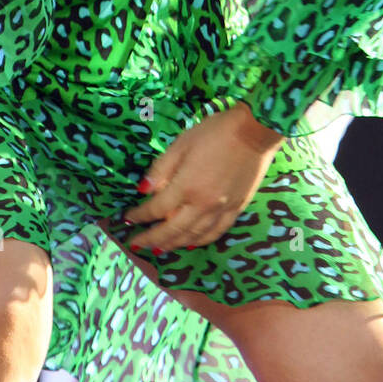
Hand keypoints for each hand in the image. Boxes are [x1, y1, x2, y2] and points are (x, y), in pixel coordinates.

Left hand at [124, 104, 283, 253]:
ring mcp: (221, 210)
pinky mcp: (236, 210)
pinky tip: (191, 243)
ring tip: (158, 248)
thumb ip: (161, 169)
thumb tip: (142, 190)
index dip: (140, 215)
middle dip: (151, 238)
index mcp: (186, 186)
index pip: (156, 209)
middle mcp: (202, 204)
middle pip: (172, 230)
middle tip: (136, 243)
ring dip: (173, 244)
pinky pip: (215, 233)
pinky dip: (200, 241)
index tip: (128, 218)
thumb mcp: (181, 143)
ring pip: (193, 237)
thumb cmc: (215, 132)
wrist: (254, 132)